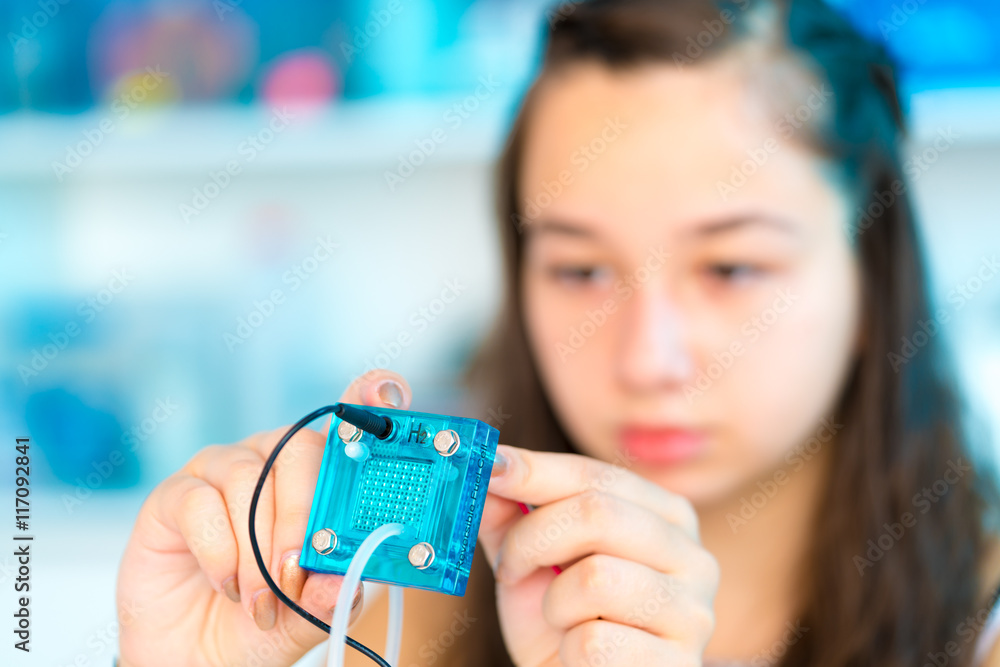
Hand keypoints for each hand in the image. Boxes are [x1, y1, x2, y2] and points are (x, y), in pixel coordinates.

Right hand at [116, 370, 412, 666]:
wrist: (198, 656)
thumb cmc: (264, 622)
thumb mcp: (310, 615)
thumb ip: (331, 595)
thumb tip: (343, 575)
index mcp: (318, 478)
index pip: (349, 424)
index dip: (368, 400)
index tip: (386, 396)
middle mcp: (273, 461)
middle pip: (298, 449)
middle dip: (301, 516)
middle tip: (296, 574)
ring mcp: (222, 472)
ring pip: (249, 477)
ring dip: (257, 549)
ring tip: (261, 601)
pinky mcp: (174, 494)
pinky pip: (200, 502)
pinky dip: (218, 552)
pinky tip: (226, 585)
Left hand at [478, 445, 718, 665]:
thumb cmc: (563, 626)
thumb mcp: (531, 563)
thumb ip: (508, 516)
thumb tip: (485, 467)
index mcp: (664, 515)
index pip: (595, 475)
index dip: (536, 469)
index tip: (488, 466)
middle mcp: (692, 555)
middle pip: (598, 514)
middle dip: (532, 539)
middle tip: (509, 568)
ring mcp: (691, 612)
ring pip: (596, 578)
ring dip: (553, 604)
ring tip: (560, 621)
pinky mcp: (675, 663)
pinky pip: (595, 643)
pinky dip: (568, 650)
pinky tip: (580, 656)